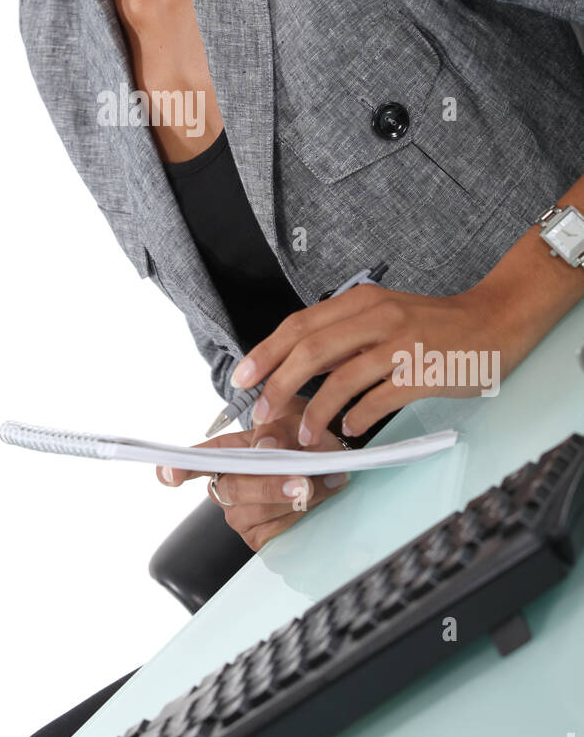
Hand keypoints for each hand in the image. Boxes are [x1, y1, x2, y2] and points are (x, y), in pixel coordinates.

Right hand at [155, 401, 350, 551]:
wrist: (332, 463)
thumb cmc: (305, 437)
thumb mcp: (296, 420)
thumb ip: (279, 428)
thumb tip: (263, 447)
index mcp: (227, 453)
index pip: (196, 460)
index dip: (177, 467)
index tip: (168, 475)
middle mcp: (227, 484)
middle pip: (231, 488)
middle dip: (265, 487)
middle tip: (302, 483)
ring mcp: (241, 514)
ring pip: (253, 513)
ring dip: (291, 501)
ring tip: (323, 484)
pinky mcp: (259, 537)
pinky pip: (272, 532)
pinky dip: (297, 517)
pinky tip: (316, 501)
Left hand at [231, 279, 534, 445]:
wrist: (494, 321)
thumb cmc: (433, 325)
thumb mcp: (383, 316)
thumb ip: (345, 336)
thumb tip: (296, 367)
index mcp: (361, 301)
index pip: (299, 325)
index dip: (266, 353)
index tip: (242, 378)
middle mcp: (377, 316)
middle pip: (311, 350)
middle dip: (278, 384)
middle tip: (261, 412)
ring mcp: (401, 344)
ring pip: (342, 378)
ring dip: (316, 412)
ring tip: (303, 436)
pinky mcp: (424, 372)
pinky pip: (379, 399)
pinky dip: (358, 418)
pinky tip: (350, 432)